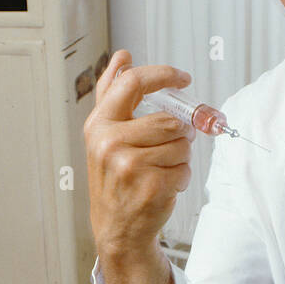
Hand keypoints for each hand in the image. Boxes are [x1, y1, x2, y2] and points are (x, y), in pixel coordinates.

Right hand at [84, 50, 195, 261]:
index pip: (132, 82)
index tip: (182, 77)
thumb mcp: (105, 134)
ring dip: (180, 157)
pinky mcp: (151, 186)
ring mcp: (129, 166)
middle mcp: (110, 143)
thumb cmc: (115, 178)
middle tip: (168, 146)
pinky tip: (163, 185)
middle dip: (179, 133)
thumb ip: (113, 93)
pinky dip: (182, 177)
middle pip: (169, 120)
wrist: (116, 227)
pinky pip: (185, 169)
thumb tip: (122, 56)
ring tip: (160, 169)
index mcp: (99, 124)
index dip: (163, 75)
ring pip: (182, 144)